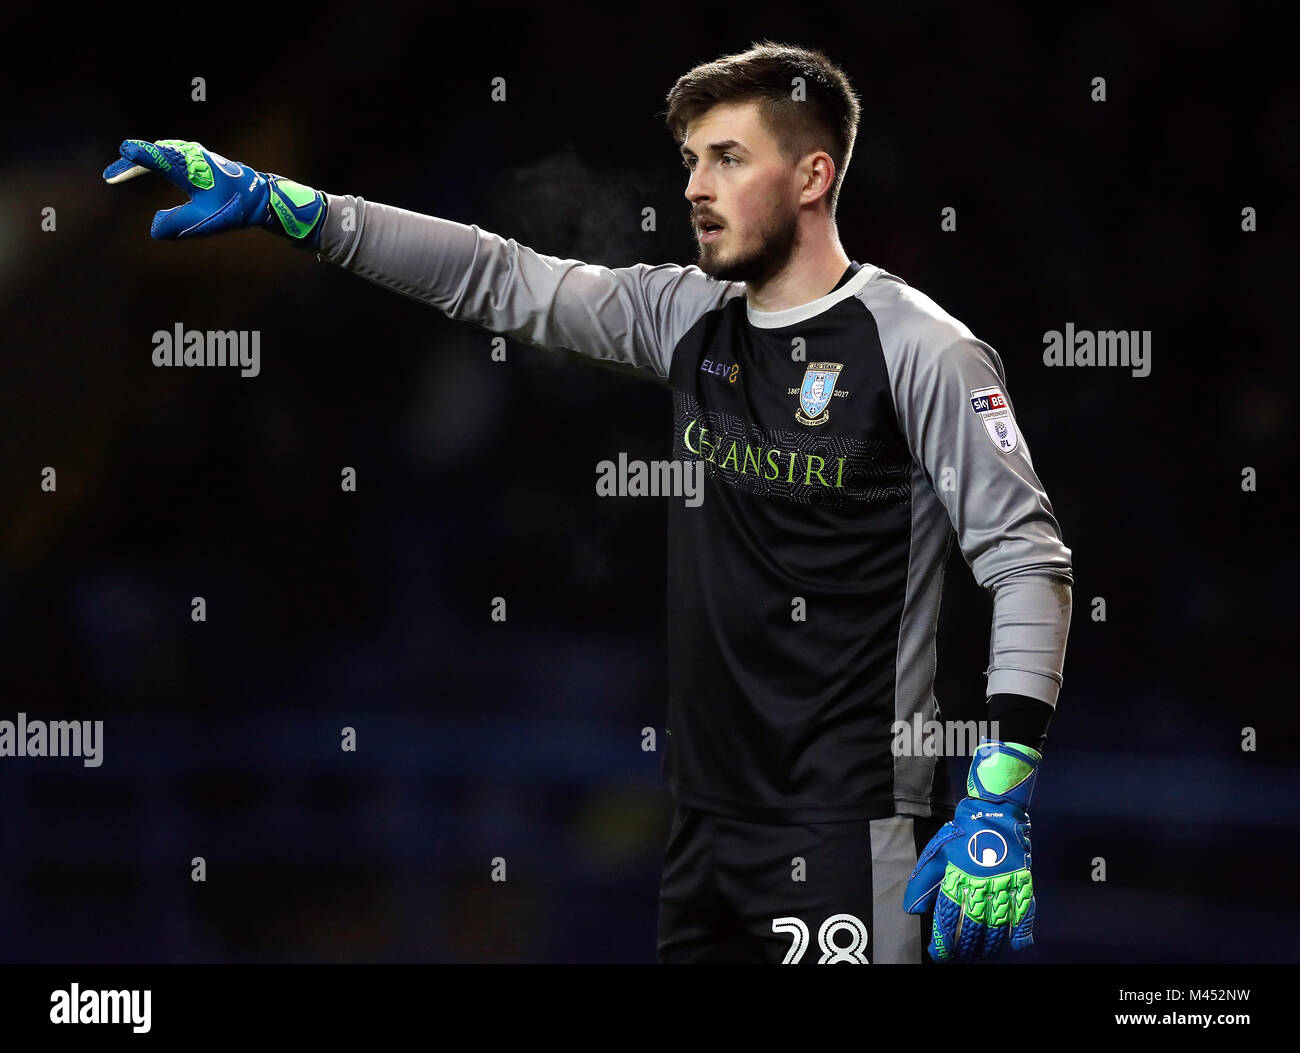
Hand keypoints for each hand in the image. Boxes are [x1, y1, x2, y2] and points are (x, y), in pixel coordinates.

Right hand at [103, 138, 323, 241]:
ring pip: (161, 152)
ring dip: (142, 160)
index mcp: (188, 167)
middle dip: (131, 164)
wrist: (259, 196)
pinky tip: (147, 165)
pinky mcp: (198, 158)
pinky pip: (170, 154)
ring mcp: (194, 154)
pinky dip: (155, 159)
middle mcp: (189, 156)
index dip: (138, 156)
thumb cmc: (233, 207)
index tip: (124, 151)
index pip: (157, 157)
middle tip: (110, 175)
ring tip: (122, 172)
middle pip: (153, 153)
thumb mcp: (204, 220)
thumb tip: (154, 230)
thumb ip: (177, 224)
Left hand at [903, 739, 1039, 961]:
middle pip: (973, 927)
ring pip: (997, 925)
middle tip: (960, 959)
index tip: (939, 954)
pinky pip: (1025, 910)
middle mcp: (980, 884)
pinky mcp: (1022, 880)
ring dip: (990, 945)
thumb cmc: (963, 831)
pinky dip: (1023, 930)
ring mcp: (1004, 883)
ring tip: (982, 956)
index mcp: (957, 877)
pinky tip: (1017, 945)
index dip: (943, 941)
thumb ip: (923, 882)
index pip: (948, 918)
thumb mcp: (936, 852)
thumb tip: (912, 911)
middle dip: (965, 948)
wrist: (995, 809)